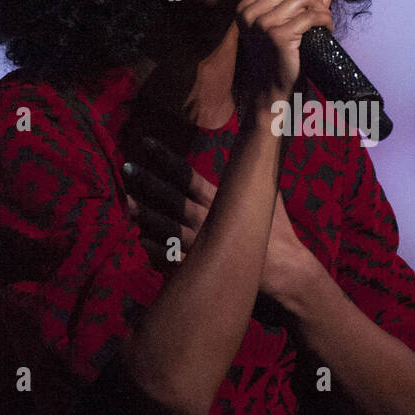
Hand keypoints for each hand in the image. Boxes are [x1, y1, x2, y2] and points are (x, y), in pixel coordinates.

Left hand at [123, 136, 310, 304]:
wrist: (287, 271)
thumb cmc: (280, 232)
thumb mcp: (269, 197)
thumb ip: (255, 175)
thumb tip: (256, 146)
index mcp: (223, 200)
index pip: (189, 175)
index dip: (166, 159)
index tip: (146, 143)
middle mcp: (209, 221)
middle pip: (173, 198)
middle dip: (149, 183)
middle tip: (127, 168)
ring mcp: (203, 246)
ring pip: (167, 227)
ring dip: (146, 215)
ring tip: (128, 202)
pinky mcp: (202, 267)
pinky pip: (172, 259)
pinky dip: (155, 250)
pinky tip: (140, 240)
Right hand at [234, 0, 333, 105]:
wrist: (272, 94)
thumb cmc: (278, 60)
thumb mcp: (283, 26)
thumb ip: (302, 4)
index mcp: (244, 8)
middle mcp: (249, 14)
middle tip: (320, 12)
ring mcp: (262, 24)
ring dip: (320, 8)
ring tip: (324, 22)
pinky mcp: (278, 36)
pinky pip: (310, 16)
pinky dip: (325, 20)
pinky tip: (326, 29)